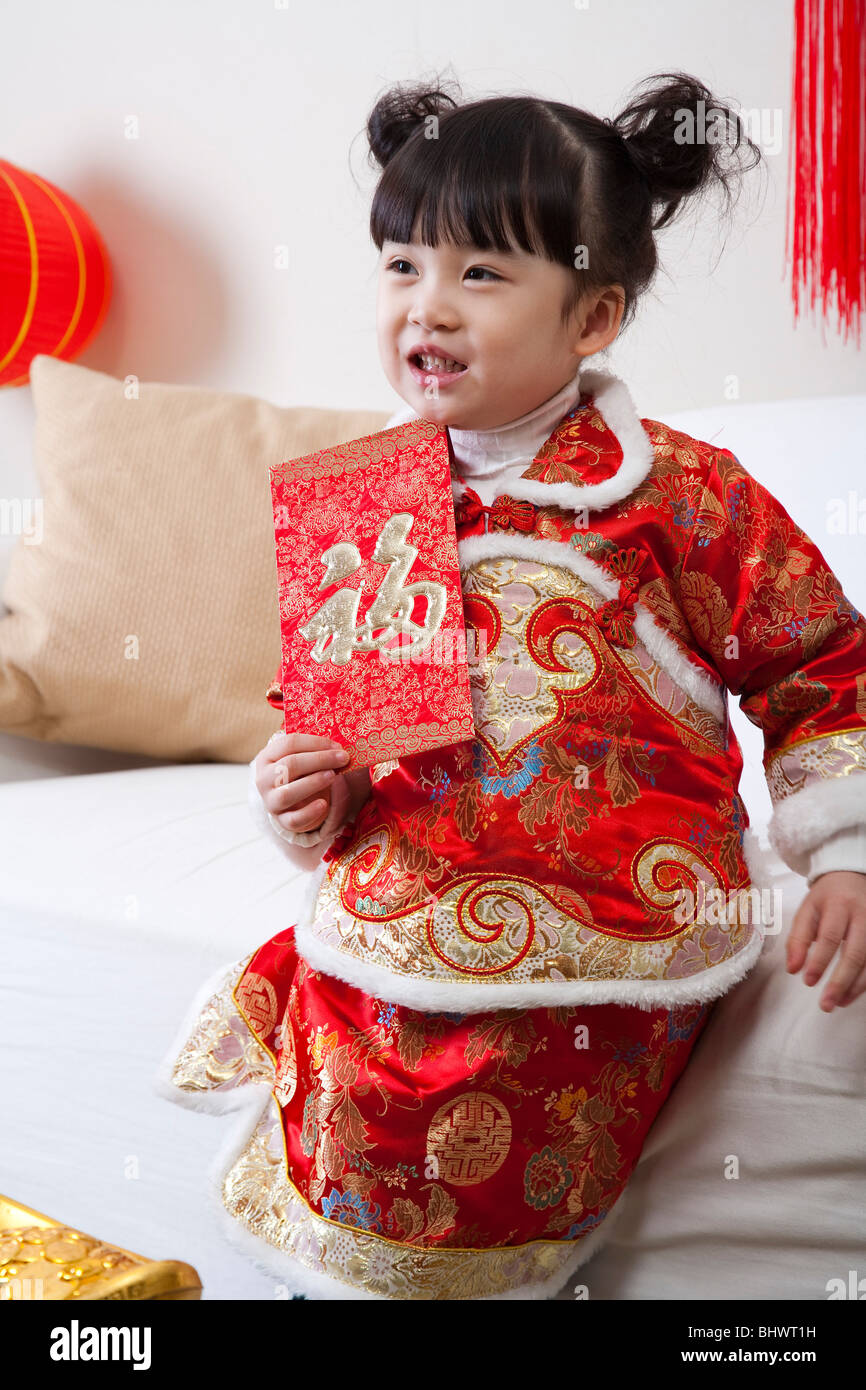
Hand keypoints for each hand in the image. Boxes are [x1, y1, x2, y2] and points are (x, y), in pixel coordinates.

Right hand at [254, 731, 350, 835]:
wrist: (291, 802)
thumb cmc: (298, 774)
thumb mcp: (302, 759)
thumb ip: (315, 752)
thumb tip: (339, 750)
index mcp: (267, 757)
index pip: (289, 744)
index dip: (315, 743)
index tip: (337, 746)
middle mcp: (264, 779)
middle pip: (289, 765)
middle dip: (320, 759)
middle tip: (342, 758)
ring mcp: (271, 801)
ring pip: (287, 793)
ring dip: (312, 783)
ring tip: (332, 776)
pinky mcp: (282, 820)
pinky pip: (294, 819)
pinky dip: (309, 812)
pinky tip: (323, 804)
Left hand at [787, 870, 865, 1010]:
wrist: (852, 876)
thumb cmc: (826, 898)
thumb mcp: (807, 909)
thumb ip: (798, 938)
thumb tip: (792, 969)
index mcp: (838, 905)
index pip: (830, 936)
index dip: (819, 961)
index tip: (808, 981)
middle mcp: (863, 915)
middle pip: (855, 953)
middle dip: (840, 981)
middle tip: (826, 1004)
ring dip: (855, 987)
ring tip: (838, 1003)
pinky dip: (864, 982)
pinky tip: (852, 995)